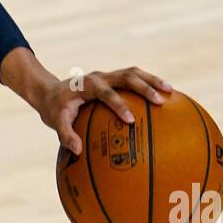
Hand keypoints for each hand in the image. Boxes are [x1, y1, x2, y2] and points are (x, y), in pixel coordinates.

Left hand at [36, 67, 171, 155]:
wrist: (51, 91)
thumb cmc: (55, 108)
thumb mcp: (55, 121)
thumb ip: (65, 134)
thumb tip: (77, 150)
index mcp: (86, 85)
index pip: (104, 92)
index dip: (117, 104)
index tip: (130, 120)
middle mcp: (99, 76)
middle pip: (125, 76)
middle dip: (144, 87)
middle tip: (160, 101)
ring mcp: (108, 76)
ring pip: (133, 72)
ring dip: (152, 80)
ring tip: (170, 92)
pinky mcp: (113, 79)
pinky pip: (134, 78)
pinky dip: (149, 83)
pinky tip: (165, 95)